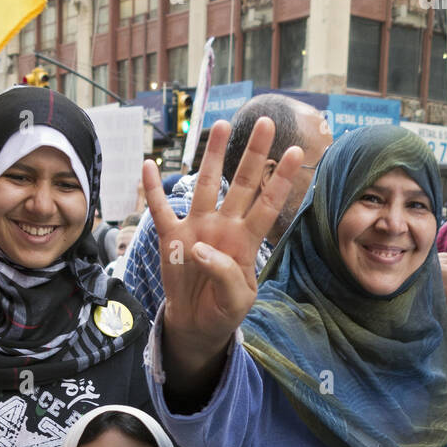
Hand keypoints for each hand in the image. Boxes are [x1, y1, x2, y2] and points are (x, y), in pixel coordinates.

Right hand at [142, 116, 303, 342]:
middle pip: (243, 184)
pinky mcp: (172, 237)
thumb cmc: (223, 311)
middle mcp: (224, 226)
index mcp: (245, 241)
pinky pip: (160, 210)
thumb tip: (200, 248)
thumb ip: (226, 275)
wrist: (197, 324)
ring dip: (214, 156)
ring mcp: (197, 228)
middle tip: (266, 122)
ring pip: (207, 185)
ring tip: (221, 125)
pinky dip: (153, 190)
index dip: (281, 181)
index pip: (267, 206)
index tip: (297, 153)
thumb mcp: (236, 302)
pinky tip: (149, 165)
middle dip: (254, 154)